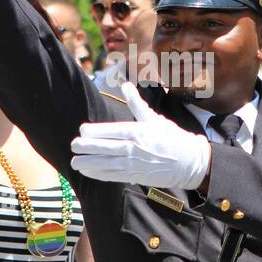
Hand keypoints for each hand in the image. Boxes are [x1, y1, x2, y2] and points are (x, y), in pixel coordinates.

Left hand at [70, 82, 211, 189]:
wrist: (189, 162)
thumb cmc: (171, 137)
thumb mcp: (154, 118)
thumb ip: (136, 103)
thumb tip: (126, 85)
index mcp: (137, 131)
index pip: (110, 131)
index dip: (93, 132)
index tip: (81, 131)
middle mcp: (133, 148)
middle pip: (104, 147)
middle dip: (86, 147)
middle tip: (72, 145)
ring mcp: (133, 164)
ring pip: (105, 163)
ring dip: (88, 163)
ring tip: (74, 162)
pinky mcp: (135, 176)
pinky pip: (112, 175)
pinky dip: (99, 174)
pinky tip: (88, 172)